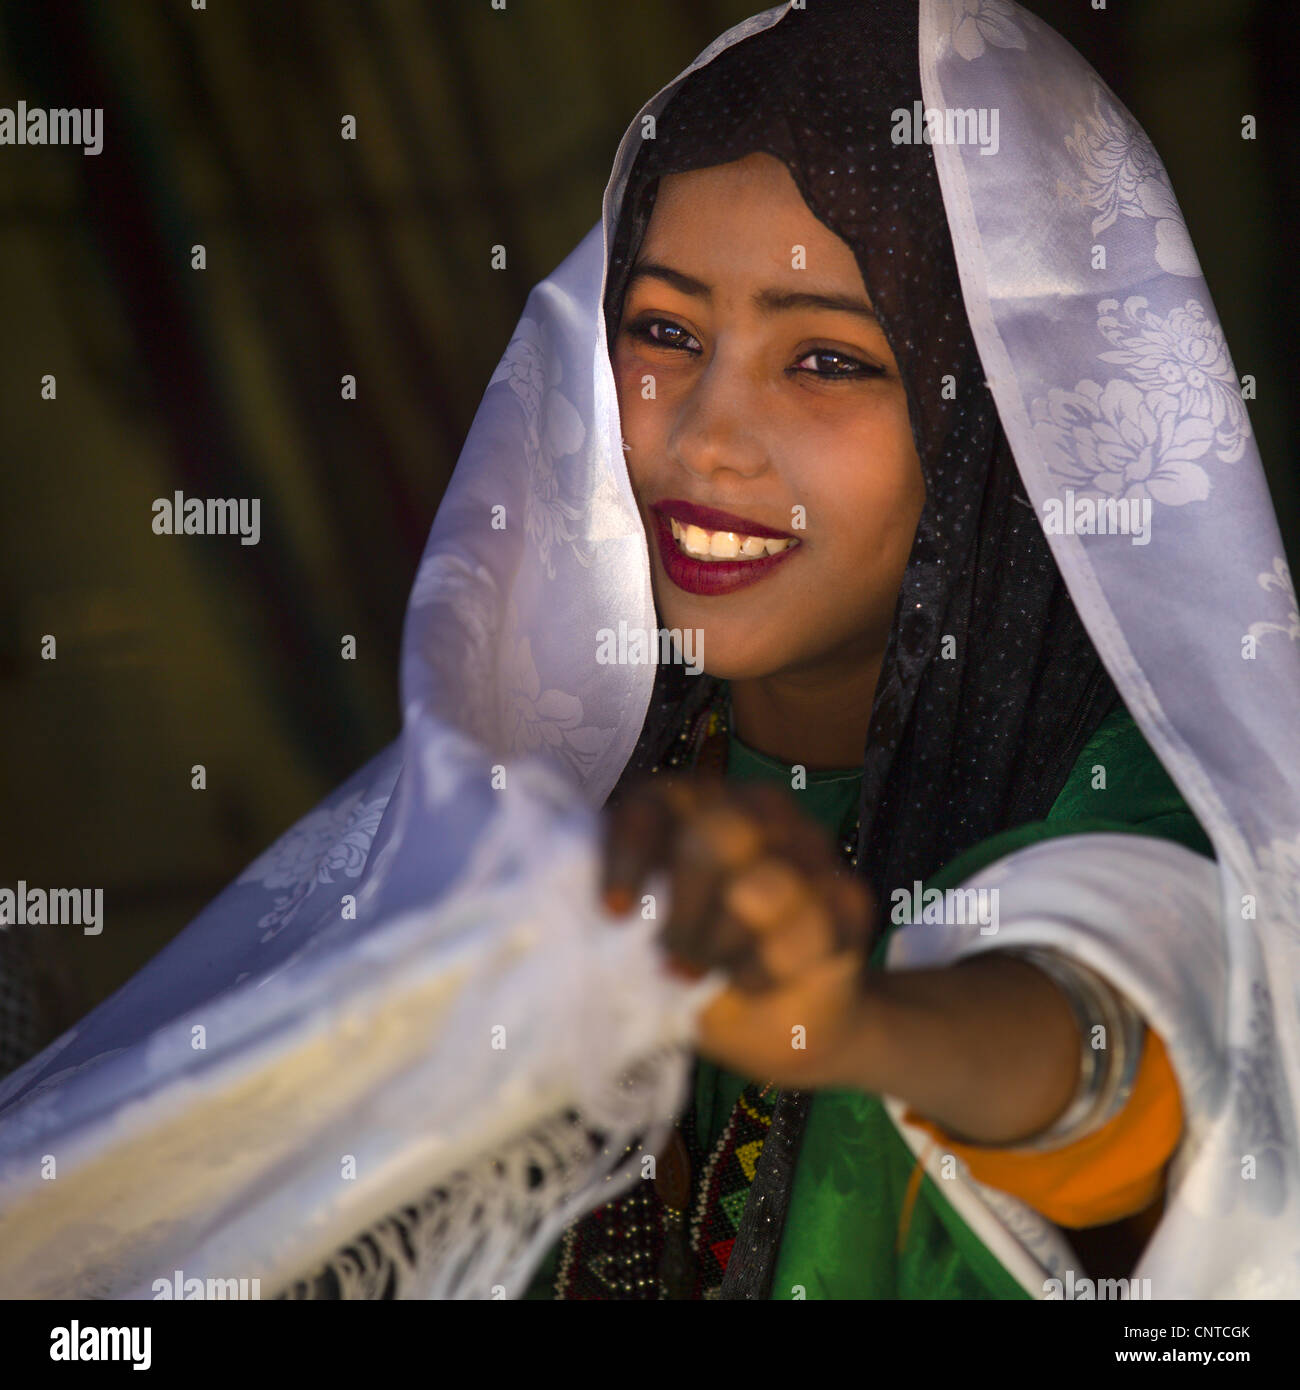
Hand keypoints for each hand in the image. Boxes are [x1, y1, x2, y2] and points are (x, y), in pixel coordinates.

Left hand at [600, 771, 876, 1089]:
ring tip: (713, 973)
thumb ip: (631, 928)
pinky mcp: (848, 893)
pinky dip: (774, 966)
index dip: (630, 856)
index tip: (616, 912)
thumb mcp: (646, 953)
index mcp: (682, 810)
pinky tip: (752, 982)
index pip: (651, 809)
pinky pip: (816, 925)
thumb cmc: (693, 970)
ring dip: (729, 944)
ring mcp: (804, 846)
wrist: (777, 1022)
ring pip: (769, 883)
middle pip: (717, 836)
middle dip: (688, 912)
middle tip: (674, 961)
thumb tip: (619, 926)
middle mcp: (747, 812)